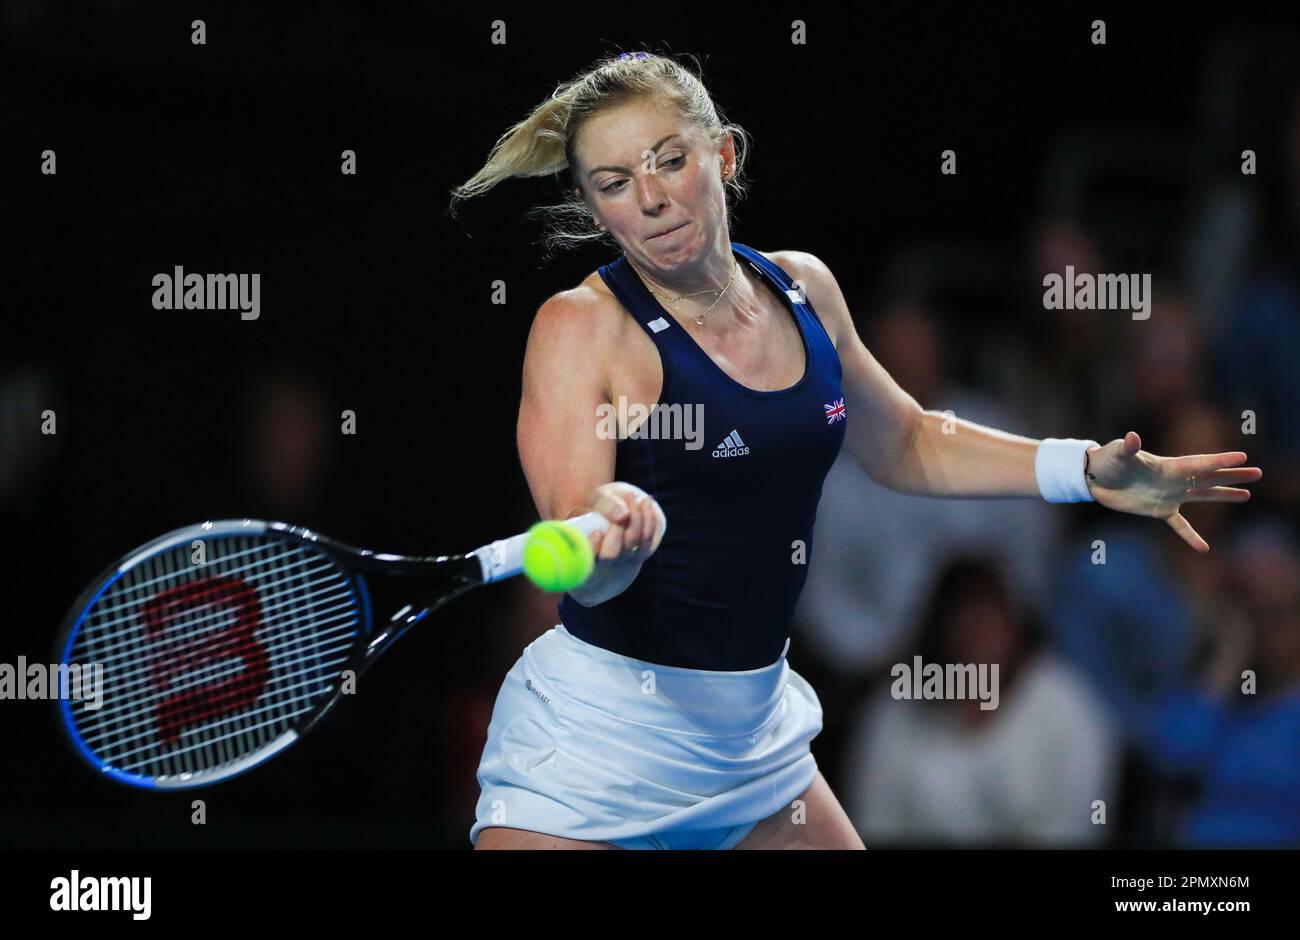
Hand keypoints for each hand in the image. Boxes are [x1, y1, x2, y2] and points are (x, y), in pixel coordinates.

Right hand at [586, 481, 666, 564]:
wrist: (623, 506)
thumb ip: (604, 504)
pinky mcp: (642, 552)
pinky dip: (649, 518)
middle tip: (621, 510)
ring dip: (636, 517)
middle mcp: (604, 558)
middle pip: (610, 555)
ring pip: (632, 542)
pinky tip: (646, 502)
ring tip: (632, 496)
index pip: (586, 558)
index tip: (597, 532)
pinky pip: (648, 539)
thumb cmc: (602, 503)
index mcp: (586, 547)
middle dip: (617, 530)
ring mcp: (625, 557)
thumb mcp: (598, 499)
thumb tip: (622, 515)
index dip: (592, 549)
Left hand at [1084, 431, 1261, 551]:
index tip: (1242, 457)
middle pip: (1210, 477)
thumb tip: (1132, 438)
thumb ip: (1128, 447)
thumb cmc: (1107, 460)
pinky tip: (1204, 548)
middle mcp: (1174, 480)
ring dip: (1223, 495)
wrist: (1094, 478)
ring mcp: (1169, 495)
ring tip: (1246, 495)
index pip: (1200, 463)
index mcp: (1169, 466)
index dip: (1220, 460)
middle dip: (1233, 475)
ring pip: (1203, 496)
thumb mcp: (1118, 453)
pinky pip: (1180, 525)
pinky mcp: (1159, 510)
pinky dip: (1191, 536)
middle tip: (1257, 473)